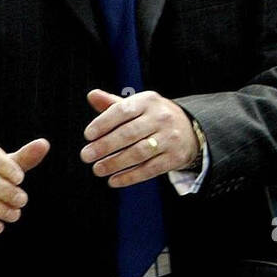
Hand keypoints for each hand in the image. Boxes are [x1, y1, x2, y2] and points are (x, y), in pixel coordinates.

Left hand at [81, 89, 199, 187]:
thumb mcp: (138, 106)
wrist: (190, 129)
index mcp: (149, 101)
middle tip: (86, 156)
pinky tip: (114, 180)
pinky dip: (130, 177)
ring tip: (97, 169)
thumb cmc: (154, 117)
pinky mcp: (175, 157)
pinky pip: (150, 169)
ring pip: (139, 153)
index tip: (88, 135)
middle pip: (129, 133)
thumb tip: (91, 95)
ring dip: (115, 163)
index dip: (104, 123)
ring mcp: (170, 137)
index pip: (123, 110)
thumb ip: (113, 104)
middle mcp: (161, 117)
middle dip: (105, 146)